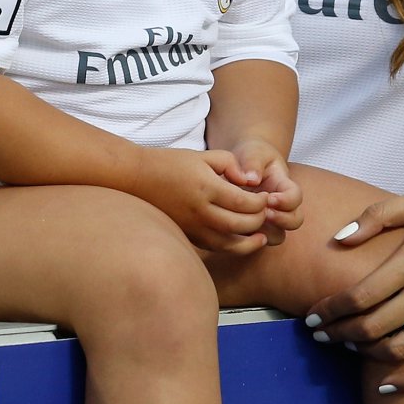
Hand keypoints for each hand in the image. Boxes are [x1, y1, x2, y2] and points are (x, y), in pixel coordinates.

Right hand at [133, 147, 271, 254]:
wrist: (137, 179)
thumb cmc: (172, 163)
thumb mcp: (203, 155)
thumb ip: (231, 164)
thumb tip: (249, 181)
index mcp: (206, 187)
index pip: (243, 202)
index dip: (260, 202)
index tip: (265, 197)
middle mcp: (200, 211)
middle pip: (239, 225)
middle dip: (258, 220)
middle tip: (266, 213)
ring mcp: (192, 227)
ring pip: (227, 244)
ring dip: (249, 243)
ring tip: (262, 237)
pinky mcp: (187, 236)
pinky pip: (213, 247)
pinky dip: (231, 247)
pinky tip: (240, 241)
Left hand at [222, 139, 303, 245]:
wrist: (240, 164)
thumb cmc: (249, 157)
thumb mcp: (253, 152)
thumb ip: (253, 162)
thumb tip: (251, 179)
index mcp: (284, 186)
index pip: (296, 197)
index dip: (287, 201)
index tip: (270, 197)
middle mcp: (281, 206)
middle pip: (295, 221)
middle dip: (282, 219)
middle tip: (264, 213)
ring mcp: (269, 219)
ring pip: (279, 236)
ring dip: (268, 232)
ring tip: (250, 222)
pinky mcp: (254, 230)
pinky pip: (257, 242)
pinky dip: (250, 239)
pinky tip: (236, 229)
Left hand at [305, 188, 403, 393]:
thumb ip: (377, 216)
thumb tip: (339, 239)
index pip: (360, 295)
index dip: (330, 310)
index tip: (312, 317)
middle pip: (372, 327)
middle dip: (339, 334)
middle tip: (320, 335)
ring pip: (398, 349)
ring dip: (365, 353)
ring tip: (348, 345)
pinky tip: (386, 387)